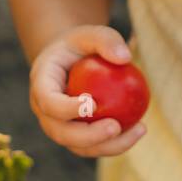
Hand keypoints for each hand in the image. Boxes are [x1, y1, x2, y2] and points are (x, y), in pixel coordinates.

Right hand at [28, 25, 147, 157]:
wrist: (70, 60)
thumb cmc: (80, 45)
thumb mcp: (90, 34)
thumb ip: (106, 40)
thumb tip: (125, 58)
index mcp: (42, 84)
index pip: (48, 102)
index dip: (66, 109)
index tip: (94, 104)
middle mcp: (44, 111)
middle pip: (60, 132)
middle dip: (88, 136)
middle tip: (115, 127)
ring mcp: (58, 126)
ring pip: (79, 147)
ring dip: (108, 146)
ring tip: (138, 130)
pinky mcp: (75, 136)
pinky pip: (94, 146)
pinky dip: (116, 142)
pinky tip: (140, 129)